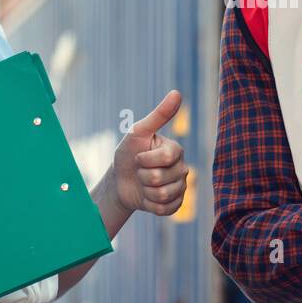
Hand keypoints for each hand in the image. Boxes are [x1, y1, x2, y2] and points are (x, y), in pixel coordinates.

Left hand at [113, 89, 189, 215]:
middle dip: (142, 176)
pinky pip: (165, 209)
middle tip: (139, 171)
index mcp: (176, 150)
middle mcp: (182, 168)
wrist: (119, 181)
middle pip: (162, 178)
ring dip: (145, 191)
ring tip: (143, 184)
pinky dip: (150, 204)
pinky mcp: (175, 205)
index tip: (138, 156)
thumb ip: (159, 115)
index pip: (166, 158)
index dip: (145, 159)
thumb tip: (177, 92)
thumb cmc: (128, 153)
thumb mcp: (138, 132)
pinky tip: (147, 197)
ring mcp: (180, 188)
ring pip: (162, 195)